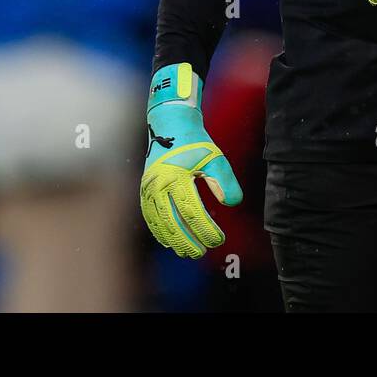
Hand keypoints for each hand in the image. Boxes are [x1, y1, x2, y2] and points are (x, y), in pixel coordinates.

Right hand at [139, 62, 242, 257]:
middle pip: (172, 222)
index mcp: (175, 178)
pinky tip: (169, 240)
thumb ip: (224, 181)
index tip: (218, 239)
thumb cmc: (194, 141)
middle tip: (202, 252)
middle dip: (188, 241)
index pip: (192, 212)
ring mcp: (148, 189)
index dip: (205, 229)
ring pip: (159, 222)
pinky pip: (149, 216)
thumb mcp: (214, 158)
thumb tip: (232, 203)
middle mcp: (158, 186)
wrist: (170, 124)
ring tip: (187, 252)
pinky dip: (159, 231)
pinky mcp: (144, 189)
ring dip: (173, 240)